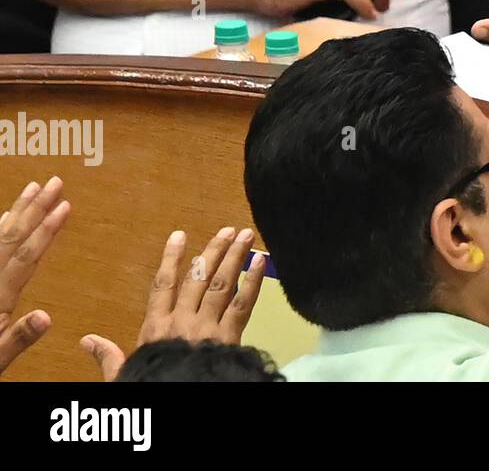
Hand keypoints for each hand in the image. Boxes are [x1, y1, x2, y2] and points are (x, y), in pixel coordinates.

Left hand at [0, 177, 70, 374]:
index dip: (46, 230)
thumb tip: (45, 317)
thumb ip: (17, 339)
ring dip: (17, 211)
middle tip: (54, 182)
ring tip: (33, 189)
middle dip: (35, 209)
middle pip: (12, 238)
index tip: (65, 205)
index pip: (25, 256)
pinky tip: (5, 218)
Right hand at [81, 227, 265, 381]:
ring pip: (222, 284)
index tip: (179, 235)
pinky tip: (261, 262)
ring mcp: (207, 326)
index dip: (171, 259)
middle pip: (198, 278)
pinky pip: (243, 304)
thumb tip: (86, 340)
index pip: (163, 285)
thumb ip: (109, 356)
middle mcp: (183, 321)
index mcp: (156, 328)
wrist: (181, 399)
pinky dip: (254, 281)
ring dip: (234, 258)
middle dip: (213, 252)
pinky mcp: (229, 336)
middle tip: (227, 230)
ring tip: (246, 236)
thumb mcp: (124, 375)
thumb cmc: (152, 386)